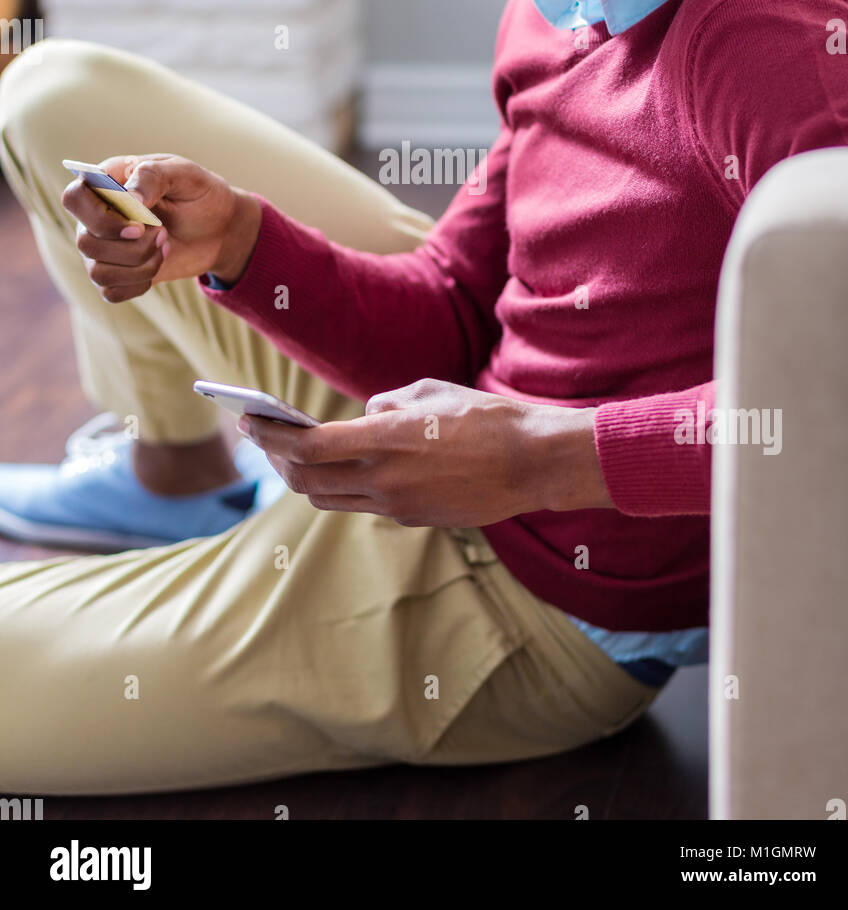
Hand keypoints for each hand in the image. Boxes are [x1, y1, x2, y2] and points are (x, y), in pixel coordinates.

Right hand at [62, 153, 262, 302]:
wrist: (219, 228)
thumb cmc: (199, 194)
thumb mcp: (184, 174)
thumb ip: (153, 177)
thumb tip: (129, 199)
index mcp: (106, 183)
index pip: (74, 198)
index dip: (100, 218)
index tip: (139, 224)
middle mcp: (95, 216)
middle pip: (84, 242)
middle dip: (131, 246)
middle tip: (163, 232)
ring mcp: (102, 247)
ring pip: (97, 272)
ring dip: (140, 265)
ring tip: (165, 245)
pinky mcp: (116, 273)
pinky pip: (110, 291)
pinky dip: (139, 283)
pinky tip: (158, 264)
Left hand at [239, 377, 609, 525]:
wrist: (534, 463)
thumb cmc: (485, 417)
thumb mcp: (430, 392)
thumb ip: (386, 404)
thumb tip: (365, 417)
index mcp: (386, 440)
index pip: (307, 447)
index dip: (270, 436)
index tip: (250, 421)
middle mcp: (385, 480)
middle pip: (307, 479)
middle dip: (276, 458)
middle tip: (263, 438)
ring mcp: (398, 505)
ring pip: (330, 499)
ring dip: (304, 479)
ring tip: (294, 457)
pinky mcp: (415, 519)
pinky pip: (365, 504)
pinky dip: (345, 486)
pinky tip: (346, 468)